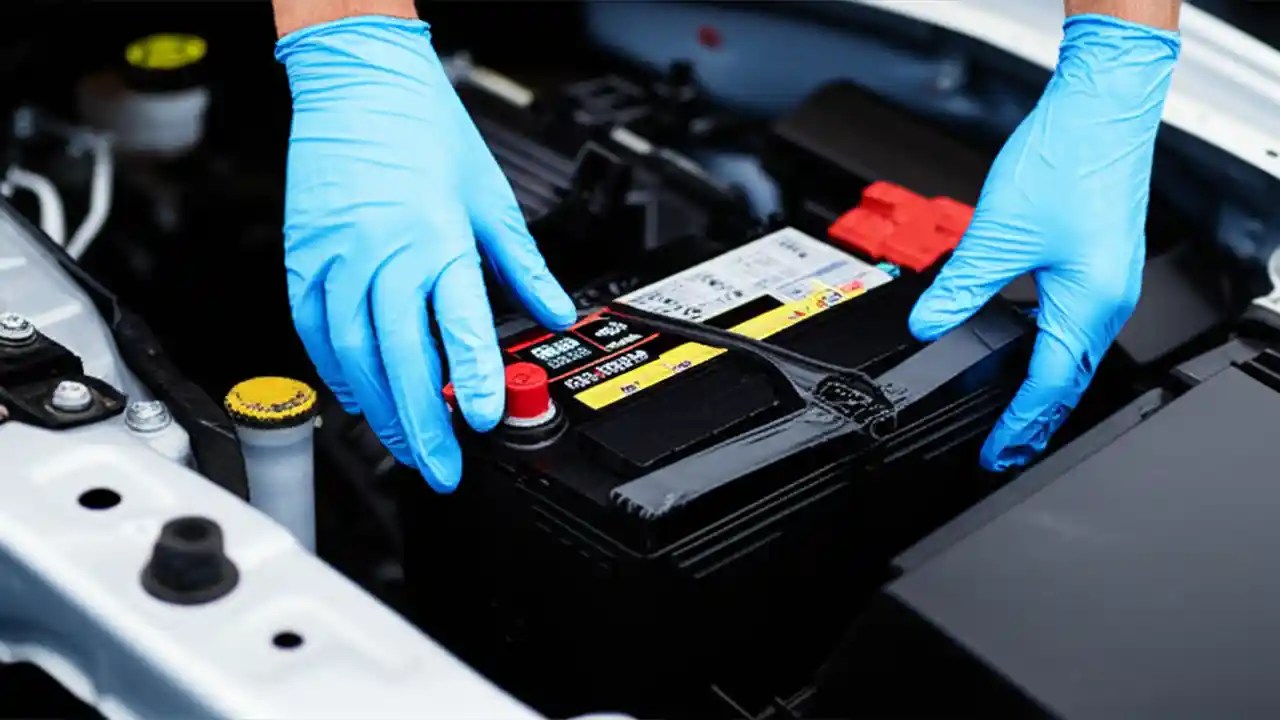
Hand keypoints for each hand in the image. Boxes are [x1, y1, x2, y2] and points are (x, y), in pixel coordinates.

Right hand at [277, 17, 576, 490]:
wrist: (357, 79)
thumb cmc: (424, 129)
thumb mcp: (491, 198)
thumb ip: (524, 266)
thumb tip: (556, 311)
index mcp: (437, 239)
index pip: (459, 327)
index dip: (474, 381)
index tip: (486, 421)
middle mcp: (382, 255)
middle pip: (401, 360)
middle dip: (424, 425)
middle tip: (441, 467)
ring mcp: (336, 260)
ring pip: (353, 357)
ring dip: (381, 410)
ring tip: (406, 445)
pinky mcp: (304, 259)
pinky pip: (314, 332)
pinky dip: (336, 372)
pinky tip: (358, 398)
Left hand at [908, 14, 1179, 470]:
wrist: (1100, 106)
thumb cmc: (1068, 159)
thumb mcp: (996, 234)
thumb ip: (958, 287)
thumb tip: (927, 323)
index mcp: (1087, 304)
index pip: (1047, 388)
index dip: (1016, 426)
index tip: (994, 453)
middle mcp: (1108, 300)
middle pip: (1069, 383)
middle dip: (1035, 423)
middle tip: (1005, 452)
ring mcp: (1111, 282)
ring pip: (1077, 358)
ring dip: (1046, 392)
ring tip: (1015, 417)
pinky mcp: (1102, 263)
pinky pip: (1079, 327)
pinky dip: (1053, 354)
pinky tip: (1030, 351)